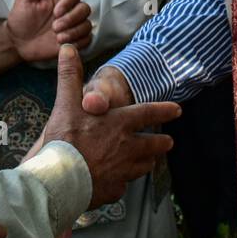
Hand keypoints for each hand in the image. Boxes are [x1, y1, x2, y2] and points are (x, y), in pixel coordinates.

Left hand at [5, 0, 91, 61]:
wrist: (17, 41)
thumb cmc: (20, 17)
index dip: (68, 3)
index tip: (56, 12)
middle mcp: (69, 10)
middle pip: (84, 9)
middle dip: (71, 19)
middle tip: (55, 27)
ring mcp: (72, 26)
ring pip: (87, 25)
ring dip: (74, 32)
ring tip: (58, 37)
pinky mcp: (74, 40)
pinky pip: (87, 40)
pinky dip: (78, 42)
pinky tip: (62, 43)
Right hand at [35, 46, 179, 207]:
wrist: (59, 180)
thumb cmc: (65, 140)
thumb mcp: (66, 103)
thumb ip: (70, 76)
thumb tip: (68, 47)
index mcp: (120, 124)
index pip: (148, 114)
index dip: (164, 110)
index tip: (178, 110)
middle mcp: (127, 148)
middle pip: (153, 145)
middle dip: (162, 143)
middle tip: (168, 142)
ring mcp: (122, 172)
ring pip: (142, 167)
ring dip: (146, 162)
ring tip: (147, 162)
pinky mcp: (114, 190)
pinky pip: (122, 185)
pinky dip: (121, 182)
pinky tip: (115, 182)